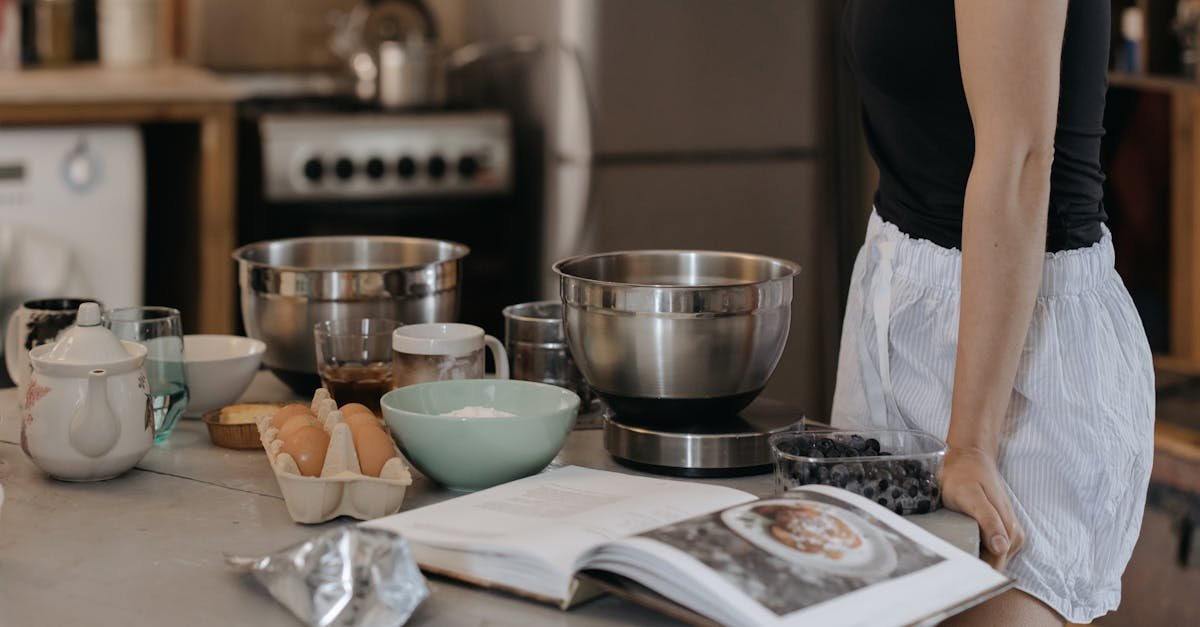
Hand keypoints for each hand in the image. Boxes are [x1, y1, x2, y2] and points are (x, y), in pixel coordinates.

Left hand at [940, 446, 1024, 569]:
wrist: (969, 457)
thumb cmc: (965, 475)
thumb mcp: (971, 496)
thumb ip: (988, 520)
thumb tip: (1002, 547)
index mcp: (1009, 531)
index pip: (995, 566)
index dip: (975, 572)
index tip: (953, 572)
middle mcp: (1013, 536)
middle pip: (993, 565)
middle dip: (972, 567)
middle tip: (946, 562)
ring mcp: (1008, 534)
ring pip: (991, 559)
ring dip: (973, 559)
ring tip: (950, 552)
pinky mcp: (1000, 530)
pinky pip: (988, 550)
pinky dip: (975, 551)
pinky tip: (960, 545)